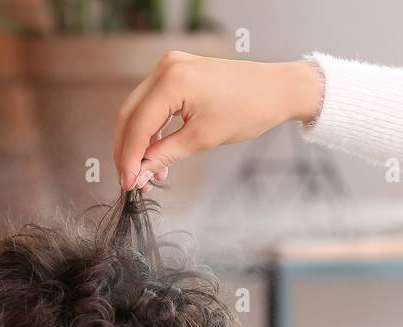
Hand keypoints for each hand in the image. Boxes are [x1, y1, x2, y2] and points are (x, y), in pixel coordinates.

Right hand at [113, 51, 323, 192]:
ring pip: (138, 110)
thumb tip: (138, 174)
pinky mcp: (176, 72)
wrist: (276, 89)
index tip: (127, 184)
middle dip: (127, 151)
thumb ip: (164, 155)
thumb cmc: (248, 110)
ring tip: (149, 174)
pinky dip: (151, 130)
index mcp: (172, 81)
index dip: (128, 158)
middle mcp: (165, 67)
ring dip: (138, 143)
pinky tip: (157, 155)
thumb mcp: (202, 139)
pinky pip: (152, 104)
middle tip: (131, 181)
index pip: (137, 125)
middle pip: (130, 115)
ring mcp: (170, 66)